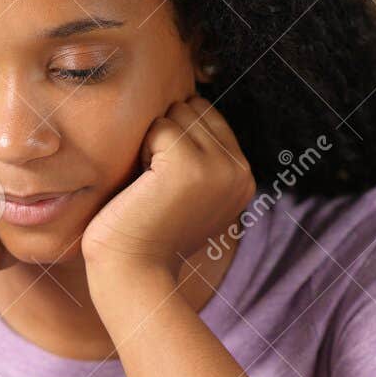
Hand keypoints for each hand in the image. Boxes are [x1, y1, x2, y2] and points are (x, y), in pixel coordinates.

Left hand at [81, 94, 254, 279]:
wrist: (131, 273)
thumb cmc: (145, 233)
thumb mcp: (189, 195)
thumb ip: (202, 157)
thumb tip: (189, 103)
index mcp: (243, 178)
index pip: (210, 117)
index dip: (175, 138)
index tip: (164, 182)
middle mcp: (239, 171)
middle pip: (195, 109)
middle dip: (164, 136)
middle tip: (154, 185)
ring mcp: (218, 168)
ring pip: (178, 114)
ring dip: (152, 142)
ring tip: (149, 185)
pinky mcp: (189, 166)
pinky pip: (160, 127)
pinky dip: (141, 149)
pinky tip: (141, 186)